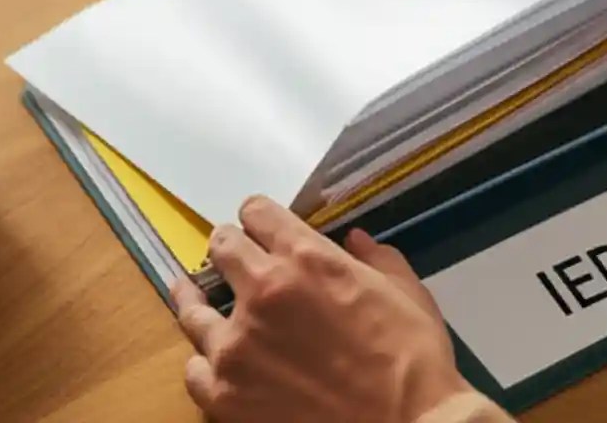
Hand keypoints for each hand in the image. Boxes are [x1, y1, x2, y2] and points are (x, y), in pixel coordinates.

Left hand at [169, 196, 486, 422]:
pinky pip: (193, 368)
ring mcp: (236, 345)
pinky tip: (215, 363)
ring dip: (199, 300)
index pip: (256, 212)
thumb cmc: (413, 360)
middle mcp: (261, 292)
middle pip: (220, 247)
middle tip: (235, 263)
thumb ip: (374, 258)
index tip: (260, 229)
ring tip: (196, 299)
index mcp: (306, 258)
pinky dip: (205, 364)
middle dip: (231, 250)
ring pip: (192, 307)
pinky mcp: (223, 394)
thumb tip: (355, 240)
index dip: (259, 218)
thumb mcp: (406, 292)